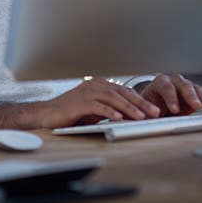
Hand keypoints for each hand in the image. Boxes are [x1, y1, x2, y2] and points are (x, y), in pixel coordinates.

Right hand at [37, 78, 161, 128]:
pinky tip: (118, 118)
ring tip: (141, 116)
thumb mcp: (95, 110)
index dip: (139, 100)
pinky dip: (109, 111)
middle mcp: (93, 85)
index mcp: (98, 85)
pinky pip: (97, 106)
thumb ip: (110, 109)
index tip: (153, 110)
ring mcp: (85, 92)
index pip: (123, 91)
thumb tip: (131, 116)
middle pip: (121, 92)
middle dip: (139, 103)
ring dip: (128, 108)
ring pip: (112, 98)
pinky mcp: (78, 102)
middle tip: (154, 112)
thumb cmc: (71, 113)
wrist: (47, 114)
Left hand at [139, 74, 201, 115]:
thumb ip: (147, 115)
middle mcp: (173, 81)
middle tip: (196, 106)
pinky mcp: (195, 94)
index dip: (171, 98)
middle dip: (190, 95)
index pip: (166, 87)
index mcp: (158, 83)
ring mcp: (185, 86)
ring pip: (195, 88)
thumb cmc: (148, 109)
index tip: (175, 110)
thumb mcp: (145, 111)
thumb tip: (146, 121)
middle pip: (183, 84)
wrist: (156, 108)